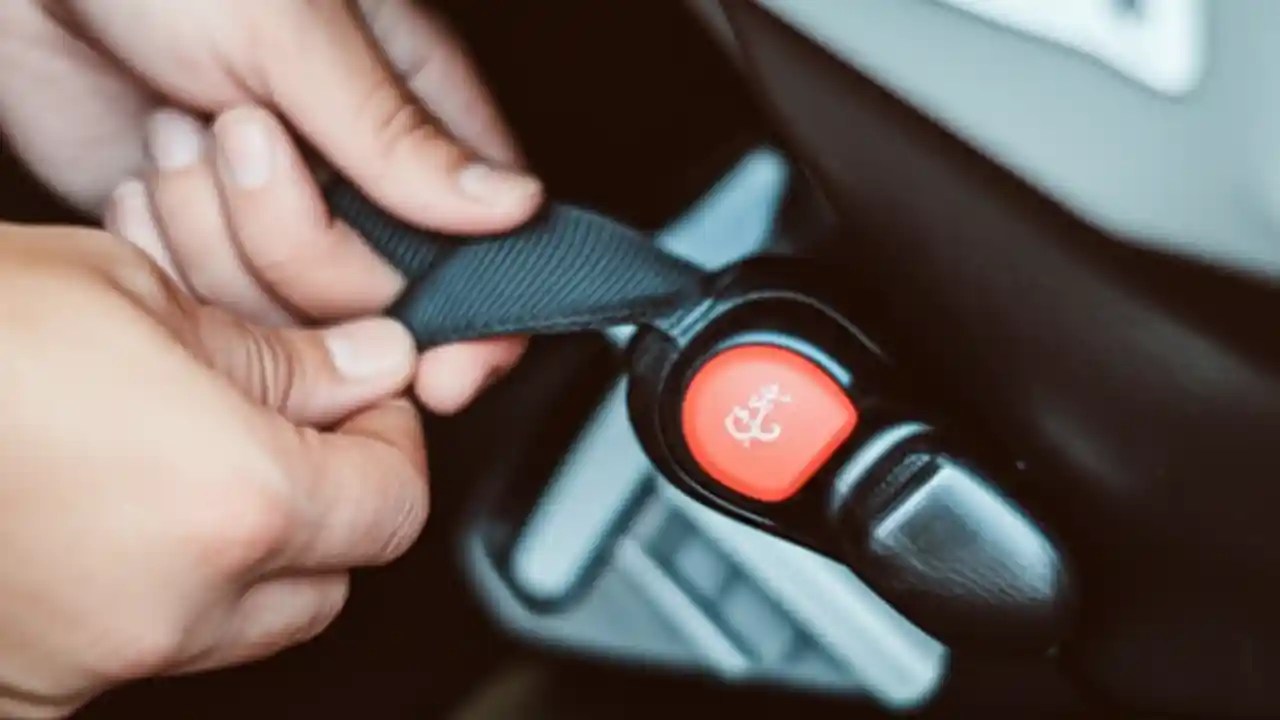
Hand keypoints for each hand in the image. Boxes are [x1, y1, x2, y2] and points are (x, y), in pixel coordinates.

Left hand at [0, 0, 541, 412]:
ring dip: (218, 235)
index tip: (445, 371)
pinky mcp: (204, 248)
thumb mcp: (301, 33)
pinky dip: (169, 253)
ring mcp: (279, 224)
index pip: (488, 249)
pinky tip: (152, 172)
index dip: (477, 321)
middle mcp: (357, 184)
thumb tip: (513, 206)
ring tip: (182, 131)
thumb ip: (403, 139)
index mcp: (415, 119)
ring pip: (291, 319)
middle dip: (298, 242)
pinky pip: (212, 310)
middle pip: (378, 300)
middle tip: (242, 137)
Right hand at [0, 221, 426, 717]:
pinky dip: (160, 588)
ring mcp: (96, 661)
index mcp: (232, 503)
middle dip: (331, 502)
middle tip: (288, 426)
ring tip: (186, 458)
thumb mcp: (132, 296)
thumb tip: (368, 367)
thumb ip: (278, 354)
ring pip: (245, 623)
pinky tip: (107, 510)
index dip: (390, 442)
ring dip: (249, 550)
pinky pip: (147, 647)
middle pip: (333, 576)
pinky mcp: (31, 686)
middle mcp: (175, 608)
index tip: (363, 399)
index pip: (393, 502)